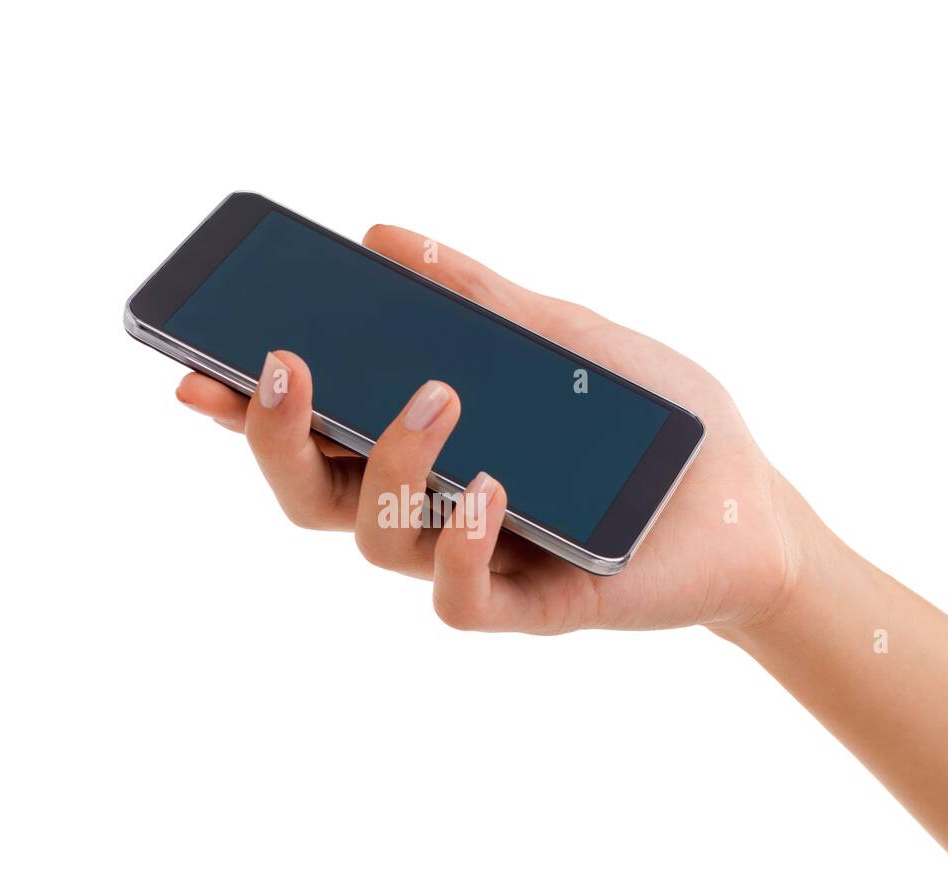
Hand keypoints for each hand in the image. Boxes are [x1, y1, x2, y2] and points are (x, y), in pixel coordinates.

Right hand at [176, 225, 805, 633]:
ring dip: (387, 466)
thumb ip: (478, 300)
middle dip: (279, 438)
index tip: (196, 367)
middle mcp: (433, 505)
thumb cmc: (658, 417)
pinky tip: (488, 489)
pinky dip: (457, 547)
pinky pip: (459, 599)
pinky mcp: (532, 604)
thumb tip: (386, 239)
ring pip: (376, 542)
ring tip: (434, 396)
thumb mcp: (567, 338)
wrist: (752, 499)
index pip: (318, 430)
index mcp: (428, 444)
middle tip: (281, 368)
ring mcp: (476, 557)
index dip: (248, 408)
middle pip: (316, 497)